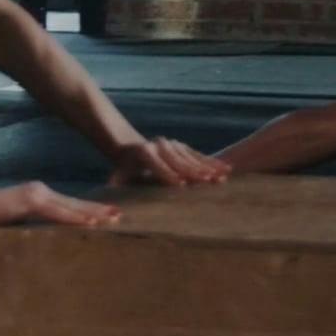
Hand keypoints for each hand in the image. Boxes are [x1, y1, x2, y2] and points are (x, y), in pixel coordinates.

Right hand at [0, 182, 120, 229]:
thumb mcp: (16, 220)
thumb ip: (32, 225)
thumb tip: (43, 237)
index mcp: (40, 197)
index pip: (69, 206)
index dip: (89, 210)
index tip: (106, 215)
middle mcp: (42, 192)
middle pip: (76, 204)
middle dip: (98, 211)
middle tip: (119, 215)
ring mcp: (38, 195)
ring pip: (71, 207)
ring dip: (93, 214)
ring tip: (112, 218)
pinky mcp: (32, 201)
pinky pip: (59, 213)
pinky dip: (75, 218)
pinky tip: (90, 222)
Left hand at [106, 136, 228, 187]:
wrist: (132, 149)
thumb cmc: (125, 168)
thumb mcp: (119, 175)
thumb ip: (115, 183)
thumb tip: (110, 191)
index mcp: (145, 152)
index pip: (157, 164)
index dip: (168, 174)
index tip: (179, 184)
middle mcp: (160, 145)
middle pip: (178, 160)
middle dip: (192, 171)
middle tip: (205, 180)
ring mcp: (173, 145)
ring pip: (192, 157)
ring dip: (207, 167)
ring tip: (220, 176)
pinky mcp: (183, 147)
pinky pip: (199, 155)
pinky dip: (213, 162)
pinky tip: (226, 169)